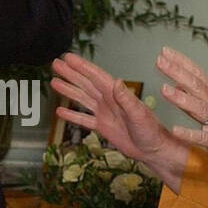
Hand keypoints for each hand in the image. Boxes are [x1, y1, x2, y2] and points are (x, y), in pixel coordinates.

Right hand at [50, 53, 188, 191]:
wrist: (153, 149)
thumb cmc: (151, 131)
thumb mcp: (139, 114)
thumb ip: (127, 99)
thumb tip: (116, 82)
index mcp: (116, 94)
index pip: (95, 76)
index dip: (81, 66)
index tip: (68, 57)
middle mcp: (108, 101)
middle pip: (85, 83)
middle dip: (70, 73)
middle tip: (55, 63)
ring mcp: (104, 113)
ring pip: (82, 98)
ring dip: (69, 90)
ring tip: (54, 82)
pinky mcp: (103, 126)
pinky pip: (84, 119)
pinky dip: (72, 115)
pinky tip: (60, 112)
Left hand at [155, 47, 207, 184]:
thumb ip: (201, 100)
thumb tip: (178, 86)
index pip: (199, 76)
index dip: (182, 62)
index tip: (165, 51)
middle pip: (196, 86)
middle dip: (177, 72)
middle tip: (159, 59)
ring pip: (199, 108)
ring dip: (181, 98)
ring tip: (163, 89)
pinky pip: (202, 138)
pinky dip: (189, 133)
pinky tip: (174, 130)